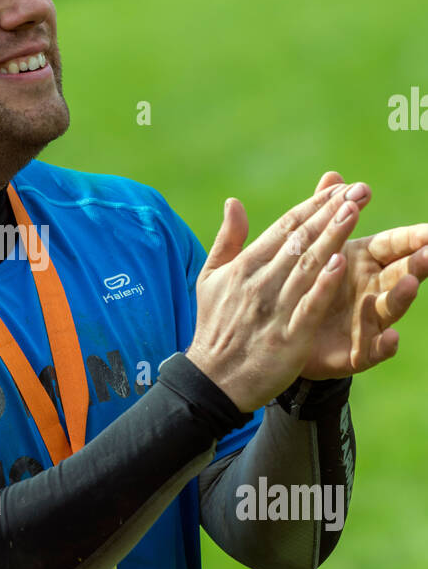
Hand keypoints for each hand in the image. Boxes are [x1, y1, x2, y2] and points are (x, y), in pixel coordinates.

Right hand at [186, 180, 363, 412]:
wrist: (213, 381)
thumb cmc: (214, 327)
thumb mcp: (210, 278)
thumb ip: (226, 240)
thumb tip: (233, 202)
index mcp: (244, 266)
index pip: (285, 227)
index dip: (313, 206)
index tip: (339, 187)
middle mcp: (260, 283)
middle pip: (301, 241)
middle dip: (331, 213)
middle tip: (358, 190)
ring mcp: (275, 310)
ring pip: (308, 267)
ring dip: (332, 237)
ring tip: (354, 212)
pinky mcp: (288, 338)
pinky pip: (309, 306)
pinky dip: (323, 285)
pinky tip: (339, 264)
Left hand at [298, 170, 427, 378]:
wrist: (279, 337)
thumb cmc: (303, 286)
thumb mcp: (310, 251)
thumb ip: (324, 216)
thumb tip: (333, 176)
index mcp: (362, 261)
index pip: (395, 244)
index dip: (414, 236)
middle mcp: (372, 289)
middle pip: (402, 272)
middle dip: (419, 262)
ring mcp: (368, 321)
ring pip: (391, 306)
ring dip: (403, 296)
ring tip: (410, 283)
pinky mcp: (356, 352)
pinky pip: (373, 350)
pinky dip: (384, 345)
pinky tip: (391, 338)